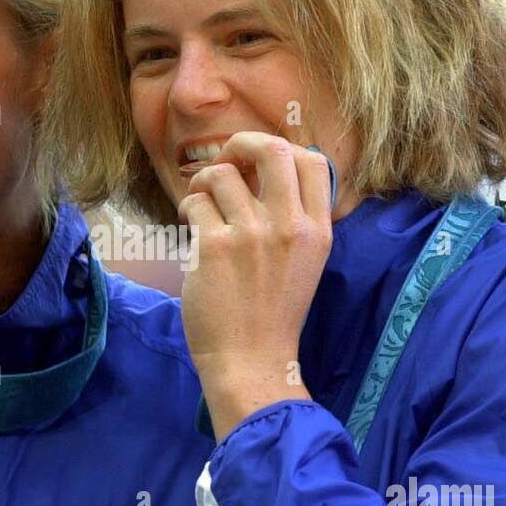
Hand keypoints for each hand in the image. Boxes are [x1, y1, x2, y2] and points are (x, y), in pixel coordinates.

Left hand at [178, 132, 332, 439]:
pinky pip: (195, 202)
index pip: (311, 161)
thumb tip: (265, 171)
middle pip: (271, 150)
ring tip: (201, 200)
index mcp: (317, 231)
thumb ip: (295, 221)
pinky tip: (190, 226)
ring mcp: (252, 235)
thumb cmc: (272, 315)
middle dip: (242, 144)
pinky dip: (188, 207)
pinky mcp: (214, 247)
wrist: (251, 362)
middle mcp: (289, 227)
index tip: (261, 160)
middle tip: (228, 160)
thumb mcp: (304, 264)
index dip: (282, 148)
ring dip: (204, 181)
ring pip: (222, 174)